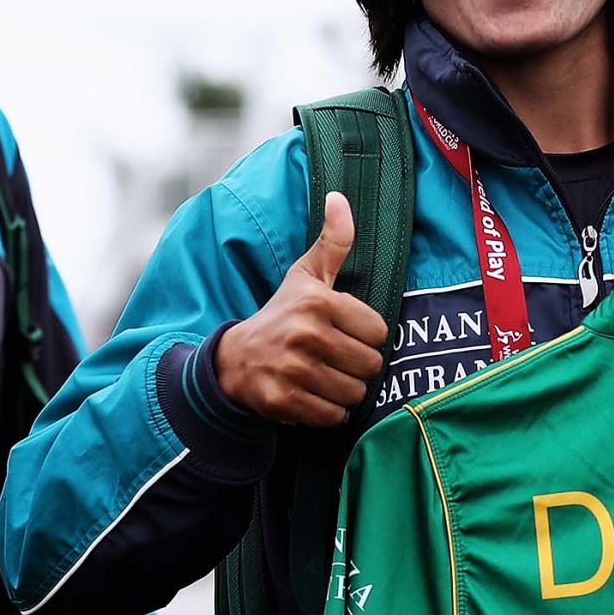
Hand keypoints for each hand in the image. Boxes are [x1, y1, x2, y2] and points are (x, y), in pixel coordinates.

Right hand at [215, 191, 388, 426]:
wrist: (234, 359)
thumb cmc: (281, 314)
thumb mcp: (306, 276)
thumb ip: (333, 242)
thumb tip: (341, 198)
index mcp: (318, 302)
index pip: (379, 332)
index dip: (366, 336)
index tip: (344, 333)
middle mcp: (306, 334)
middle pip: (370, 365)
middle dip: (357, 367)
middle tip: (334, 359)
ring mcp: (294, 370)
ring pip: (355, 393)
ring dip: (344, 391)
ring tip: (323, 376)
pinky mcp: (285, 401)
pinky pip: (334, 416)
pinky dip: (328, 412)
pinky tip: (312, 395)